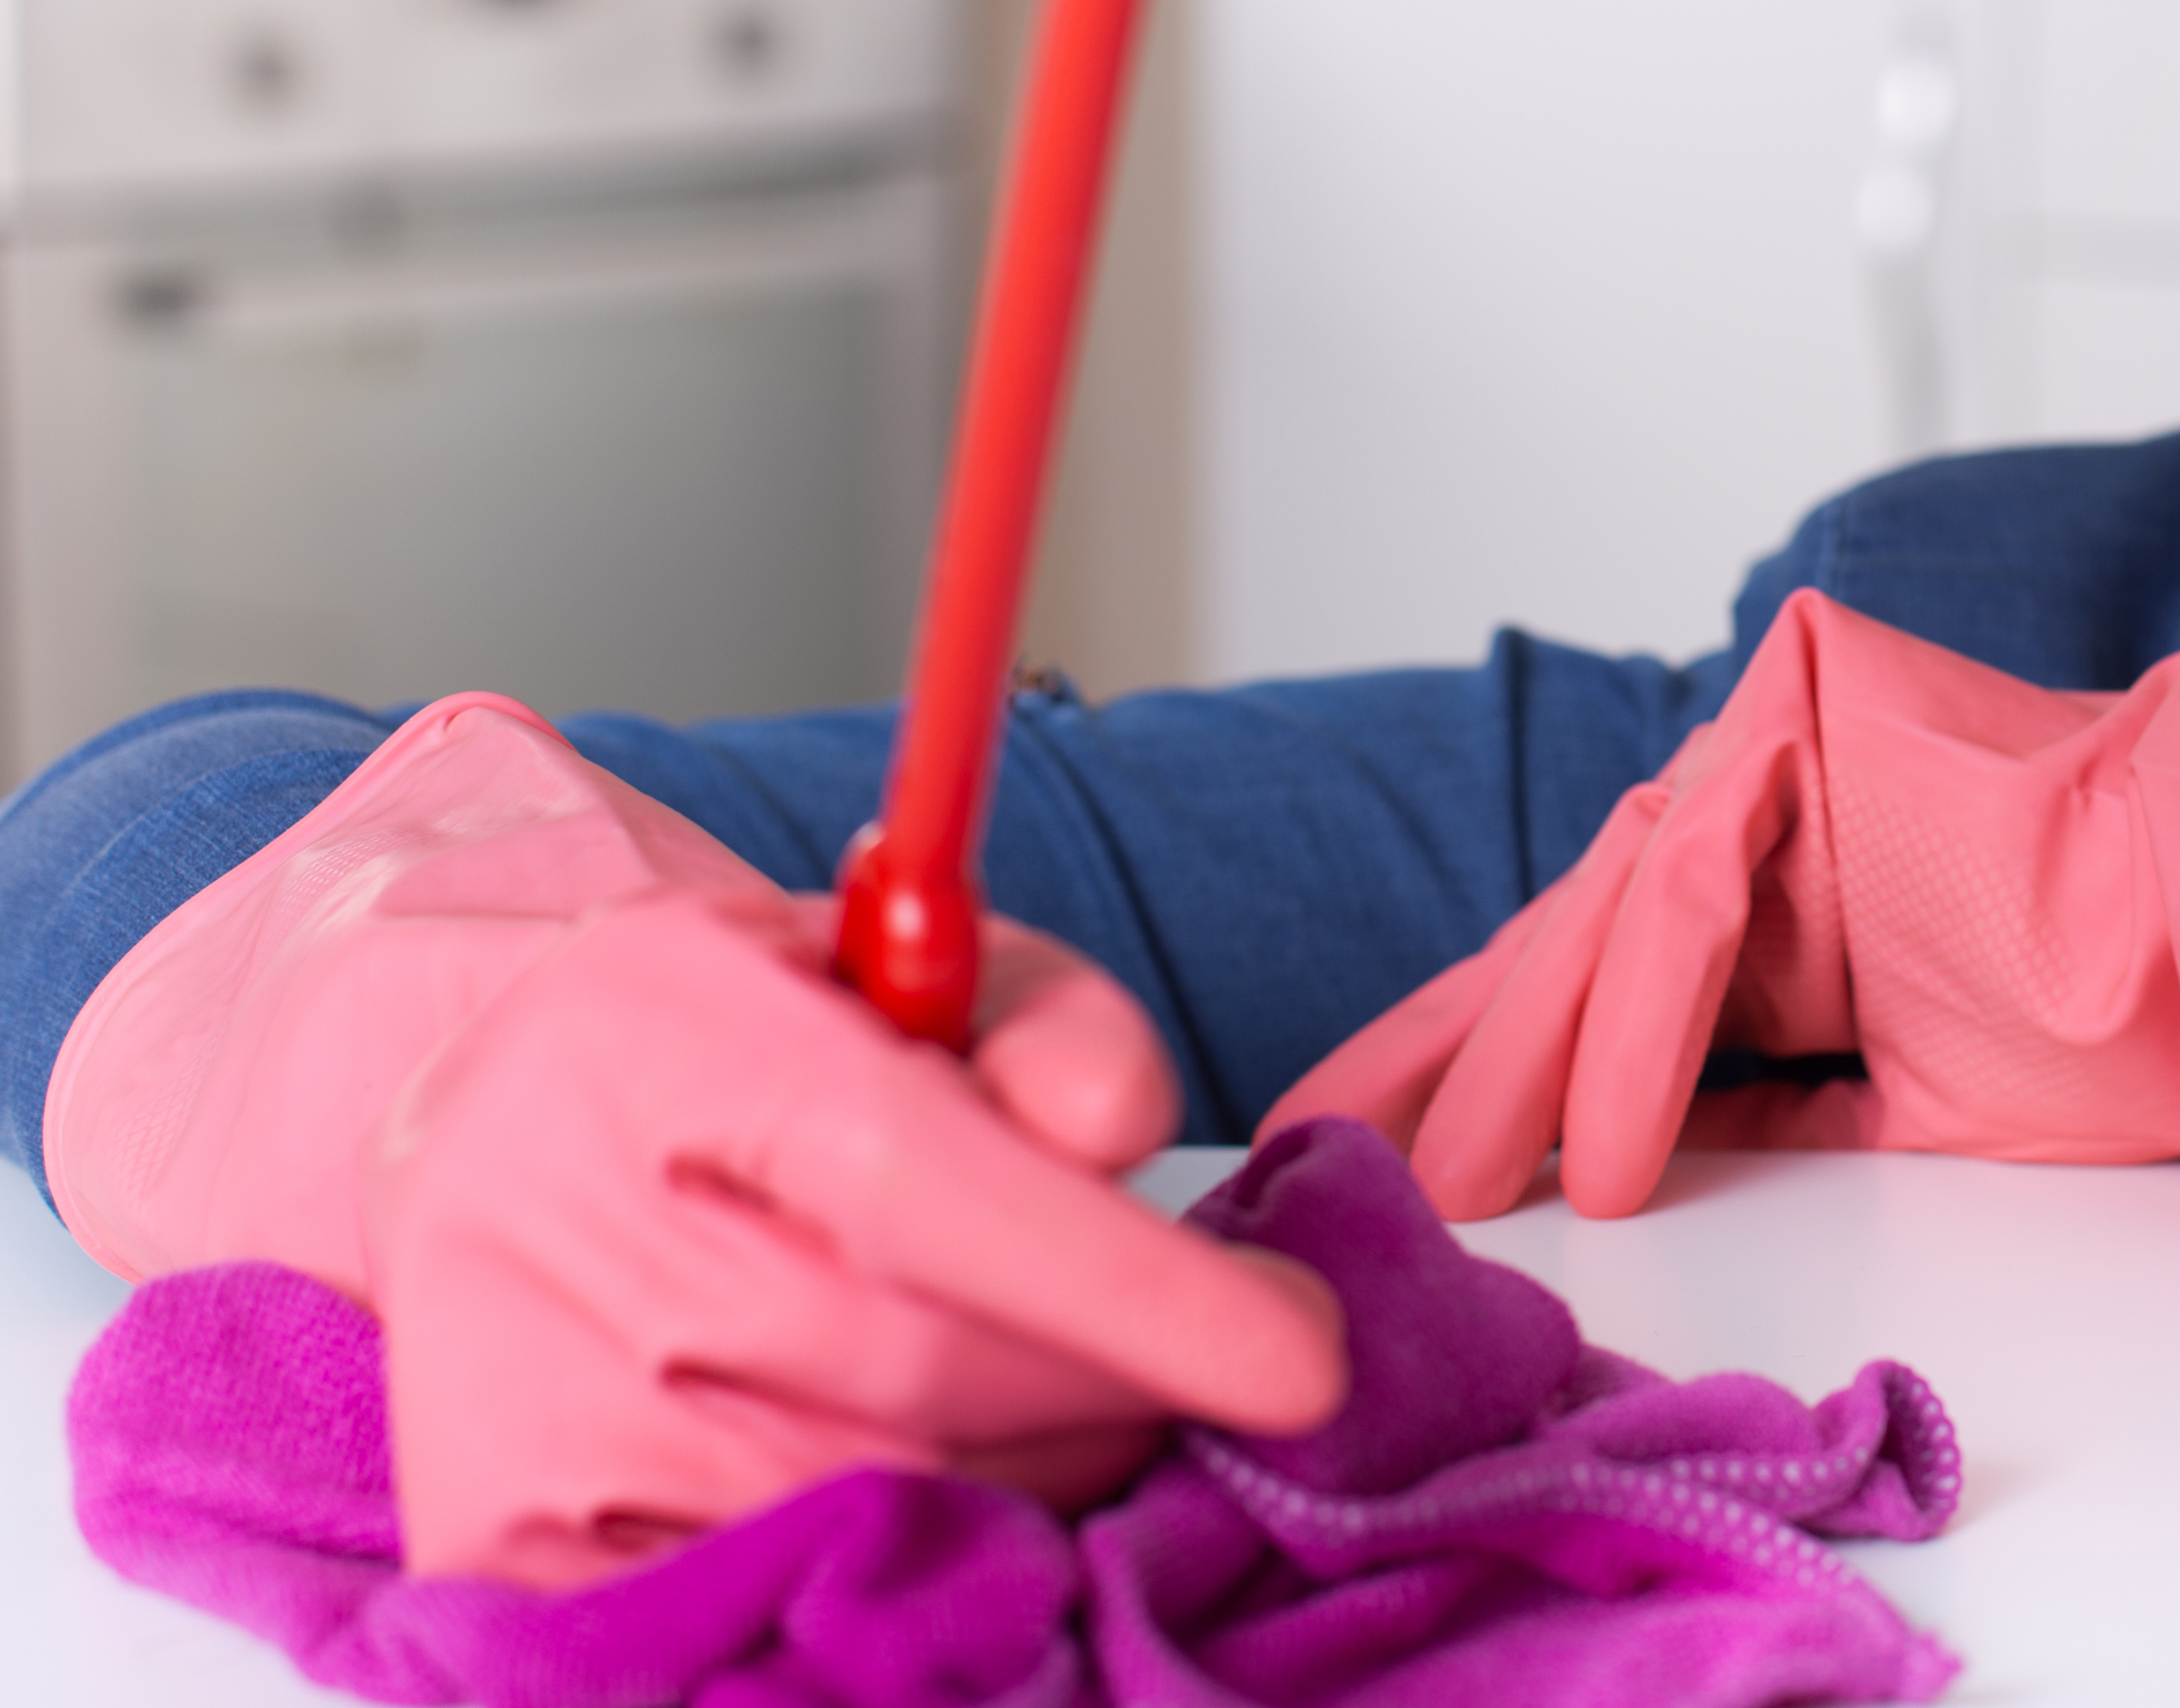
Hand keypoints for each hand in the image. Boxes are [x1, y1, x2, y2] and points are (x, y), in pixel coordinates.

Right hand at [38, 689, 1345, 1587]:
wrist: (495, 1117)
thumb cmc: (758, 1038)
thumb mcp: (912, 961)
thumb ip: (1046, 1021)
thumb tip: (1122, 1126)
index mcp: (660, 1031)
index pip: (920, 1185)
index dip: (1127, 1287)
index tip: (1305, 1358)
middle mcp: (552, 1215)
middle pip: (927, 1372)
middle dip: (1125, 1379)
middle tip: (1213, 1347)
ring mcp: (513, 1398)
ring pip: (883, 1504)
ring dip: (1037, 1475)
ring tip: (1052, 1390)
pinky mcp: (498, 1544)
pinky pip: (775, 1597)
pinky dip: (911, 1564)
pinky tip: (953, 1492)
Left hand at [1264, 591, 2179, 1218]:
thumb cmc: (2117, 1028)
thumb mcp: (1881, 1097)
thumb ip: (1743, 1095)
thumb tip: (1594, 1157)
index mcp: (1792, 877)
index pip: (1598, 969)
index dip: (1481, 1070)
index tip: (1375, 1172)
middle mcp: (1774, 792)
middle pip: (1575, 928)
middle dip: (1454, 1064)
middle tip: (1339, 1181)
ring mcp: (1792, 728)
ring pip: (1618, 903)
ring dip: (1531, 1066)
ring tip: (1468, 1200)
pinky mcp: (1818, 694)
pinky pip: (1700, 876)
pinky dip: (1641, 1021)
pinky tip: (1599, 1153)